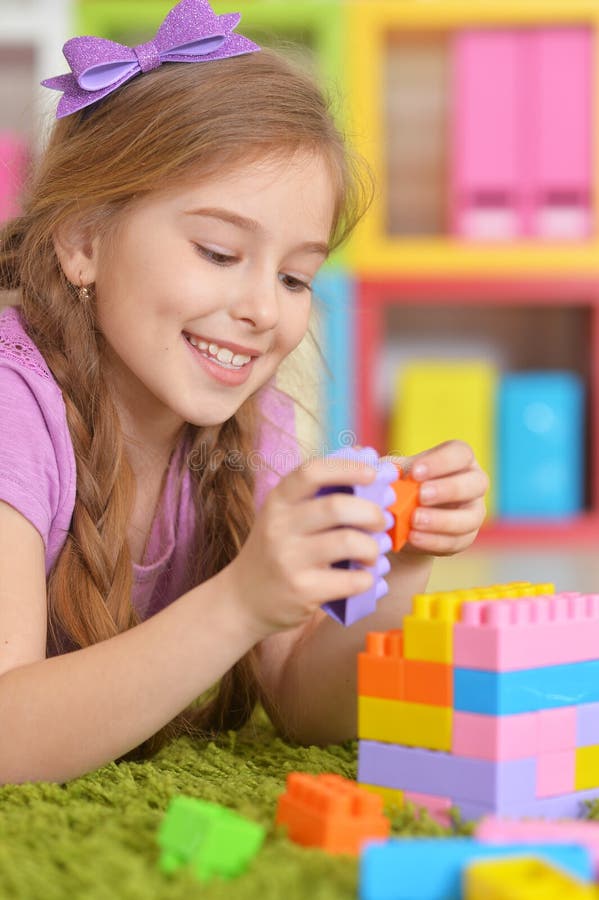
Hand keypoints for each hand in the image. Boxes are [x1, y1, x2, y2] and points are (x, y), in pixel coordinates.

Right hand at [224, 456, 387, 638]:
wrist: (244, 600)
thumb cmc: (276, 551)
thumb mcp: (284, 517)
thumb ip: (317, 494)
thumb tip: (365, 457)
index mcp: (278, 501)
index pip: (312, 472)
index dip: (347, 468)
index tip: (373, 474)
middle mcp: (280, 526)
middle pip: (337, 507)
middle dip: (371, 512)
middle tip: (380, 521)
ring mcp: (289, 559)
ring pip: (348, 542)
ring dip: (372, 547)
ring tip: (373, 552)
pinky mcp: (302, 590)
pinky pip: (351, 580)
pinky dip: (367, 578)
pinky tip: (364, 577)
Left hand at [388, 440, 487, 556]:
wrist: (402, 523)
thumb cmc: (400, 488)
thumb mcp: (391, 473)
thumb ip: (380, 465)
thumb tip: (359, 452)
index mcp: (458, 459)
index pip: (460, 453)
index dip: (441, 462)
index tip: (416, 472)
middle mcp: (473, 483)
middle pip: (476, 483)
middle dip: (448, 489)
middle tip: (421, 495)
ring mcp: (473, 512)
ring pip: (470, 517)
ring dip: (442, 520)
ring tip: (415, 521)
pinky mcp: (465, 538)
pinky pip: (457, 541)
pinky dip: (434, 541)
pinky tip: (414, 537)